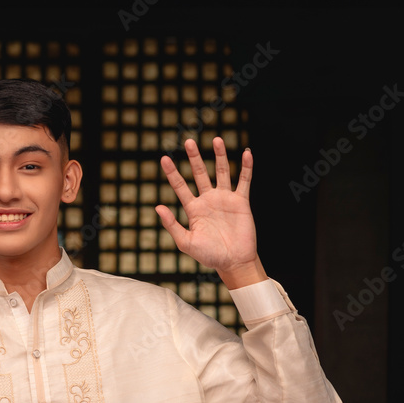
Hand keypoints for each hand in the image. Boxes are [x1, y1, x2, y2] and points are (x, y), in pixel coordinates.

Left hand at [157, 137, 266, 287]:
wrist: (233, 262)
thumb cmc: (209, 256)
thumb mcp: (186, 242)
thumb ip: (172, 225)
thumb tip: (157, 207)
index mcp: (193, 209)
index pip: (180, 187)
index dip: (172, 173)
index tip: (164, 159)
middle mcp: (208, 200)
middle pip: (199, 174)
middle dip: (194, 158)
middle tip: (188, 141)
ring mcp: (225, 199)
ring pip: (221, 172)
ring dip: (219, 156)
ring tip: (216, 139)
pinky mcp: (241, 202)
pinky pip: (244, 181)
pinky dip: (246, 167)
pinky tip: (246, 153)